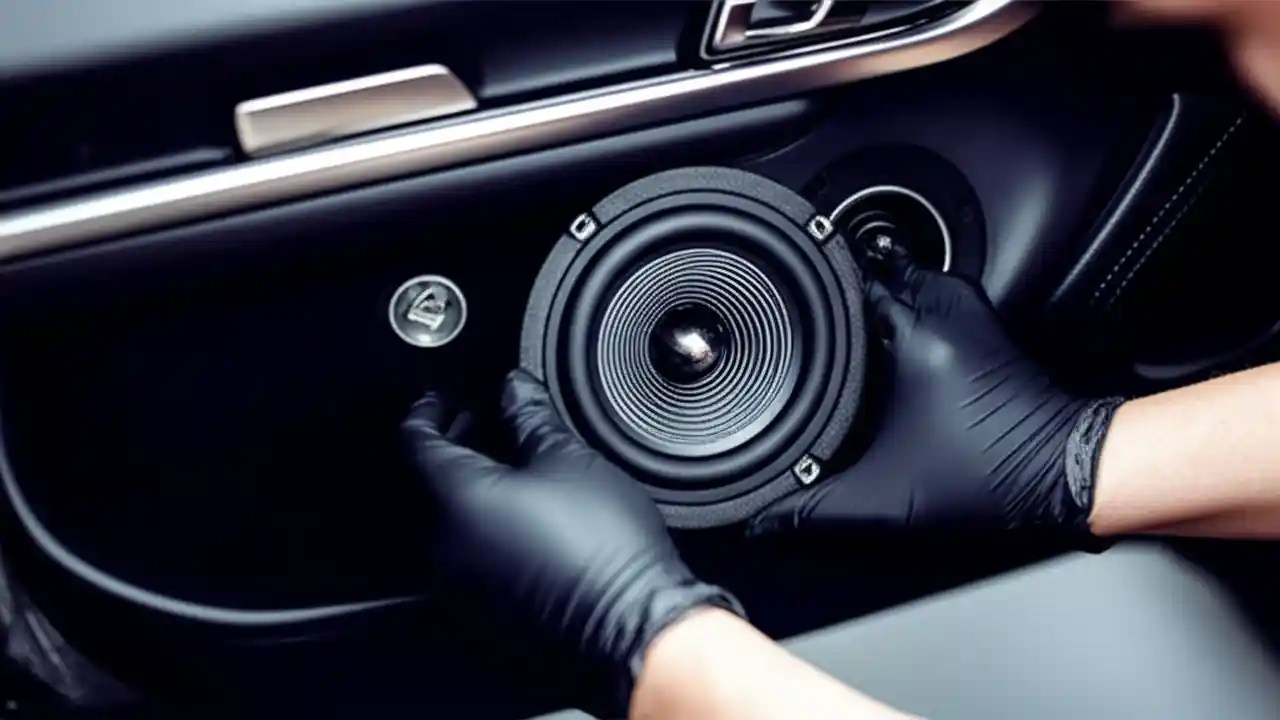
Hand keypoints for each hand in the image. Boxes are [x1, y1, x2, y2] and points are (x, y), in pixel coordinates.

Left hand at [402, 369, 740, 712]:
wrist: (633, 624)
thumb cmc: (607, 548)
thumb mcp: (569, 459)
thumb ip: (530, 415)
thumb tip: (514, 389)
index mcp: (458, 499)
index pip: (417, 441)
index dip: (425, 411)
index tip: (436, 400)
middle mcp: (447, 546)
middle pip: (433, 482)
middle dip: (456, 447)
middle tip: (484, 424)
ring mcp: (461, 586)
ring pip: (453, 522)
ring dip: (473, 492)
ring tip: (513, 471)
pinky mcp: (483, 615)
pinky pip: (472, 559)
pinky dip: (487, 532)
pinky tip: (525, 521)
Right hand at [751, 263, 1118, 537]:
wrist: (1068, 481)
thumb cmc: (997, 480)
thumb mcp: (886, 502)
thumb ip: (814, 512)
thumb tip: (763, 518)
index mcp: (913, 329)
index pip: (838, 281)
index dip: (801, 298)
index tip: (777, 315)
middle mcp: (942, 309)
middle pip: (862, 282)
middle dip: (829, 308)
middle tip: (803, 338)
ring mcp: (966, 316)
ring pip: (894, 291)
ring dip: (863, 315)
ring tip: (836, 345)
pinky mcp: (980, 333)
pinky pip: (921, 309)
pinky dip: (893, 327)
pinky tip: (877, 363)